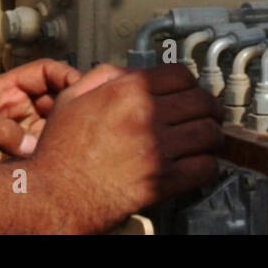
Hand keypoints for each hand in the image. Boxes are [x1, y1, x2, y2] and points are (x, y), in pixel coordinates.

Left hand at [0, 59, 79, 167]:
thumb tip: (29, 141)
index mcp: (2, 90)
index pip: (42, 71)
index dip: (63, 74)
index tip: (80, 88)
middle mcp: (17, 104)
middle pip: (56, 91)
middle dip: (73, 98)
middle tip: (88, 112)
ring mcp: (23, 125)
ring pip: (59, 114)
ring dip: (70, 121)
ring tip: (81, 132)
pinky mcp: (27, 146)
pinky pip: (53, 137)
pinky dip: (64, 141)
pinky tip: (69, 149)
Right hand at [29, 62, 223, 232]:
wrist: (55, 195)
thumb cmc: (60, 150)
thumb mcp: (72, 97)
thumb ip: (104, 76)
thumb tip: (130, 72)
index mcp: (128, 91)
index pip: (181, 74)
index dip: (190, 82)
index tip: (191, 91)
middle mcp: (148, 115)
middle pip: (202, 101)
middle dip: (207, 108)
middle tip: (207, 114)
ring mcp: (158, 149)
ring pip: (209, 133)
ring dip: (212, 136)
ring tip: (208, 139)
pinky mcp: (164, 181)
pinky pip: (205, 168)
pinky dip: (208, 165)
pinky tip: (201, 164)